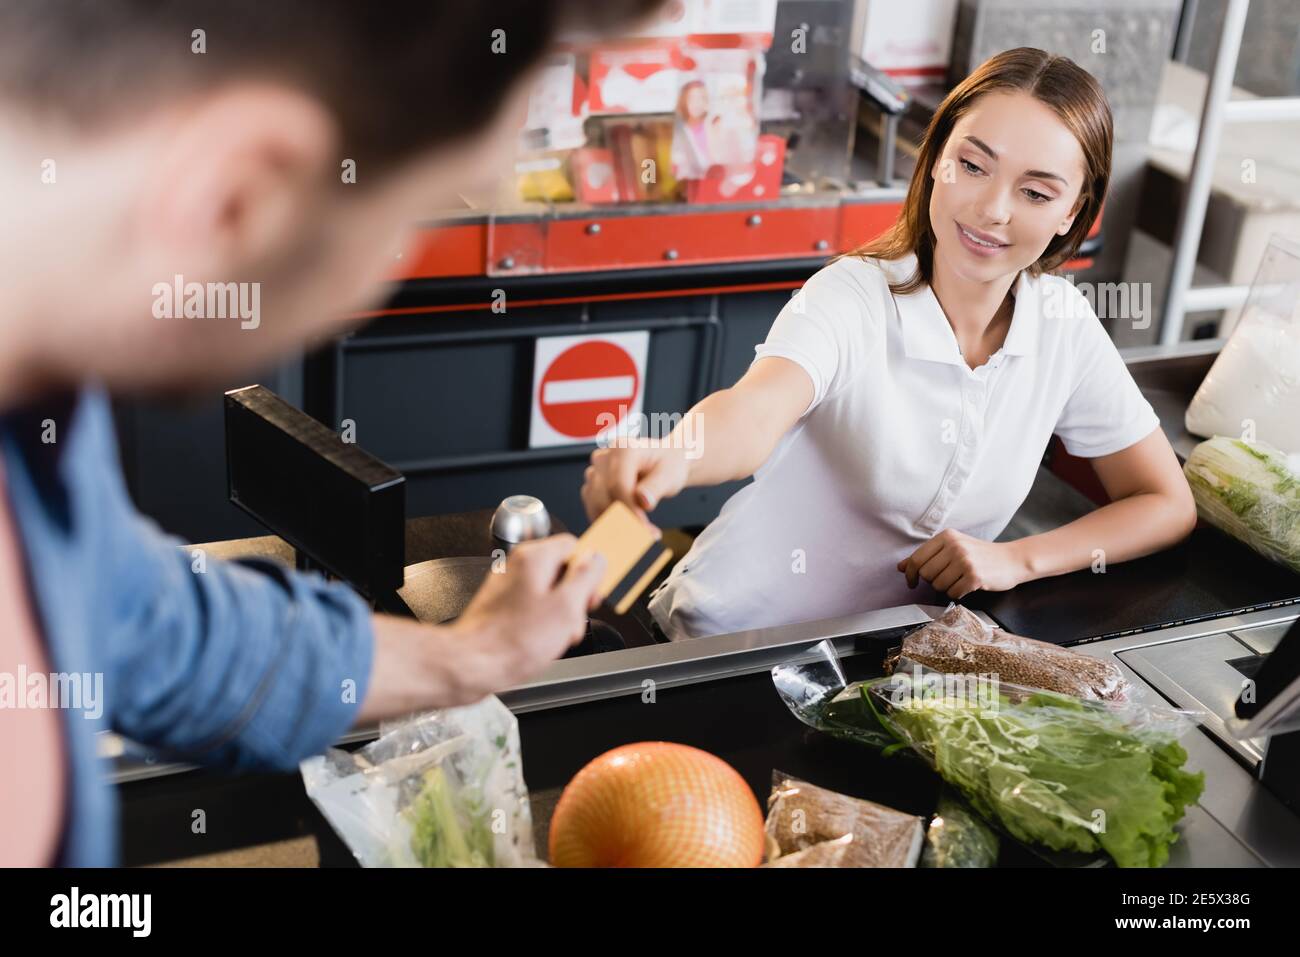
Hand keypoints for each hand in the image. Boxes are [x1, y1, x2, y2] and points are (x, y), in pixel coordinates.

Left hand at [447, 534, 604, 698]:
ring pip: (548, 591)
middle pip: (562, 570)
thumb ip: (586, 577)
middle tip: (573, 619)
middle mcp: (518, 566)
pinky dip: (541, 623)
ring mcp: (508, 586)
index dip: (589, 572)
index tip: (590, 594)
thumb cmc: (512, 640)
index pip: (575, 547)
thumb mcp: (566, 607)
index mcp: (535, 558)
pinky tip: (540, 641)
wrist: (473, 664)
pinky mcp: (501, 606)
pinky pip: (531, 606)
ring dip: (559, 614)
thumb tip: (596, 559)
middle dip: (574, 597)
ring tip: (556, 636)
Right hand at [581, 441, 689, 527]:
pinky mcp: (592, 487)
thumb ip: (656, 486)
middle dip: (625, 521)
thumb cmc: (668, 466)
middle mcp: (604, 457)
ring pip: (595, 505)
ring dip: (616, 526)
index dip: (630, 510)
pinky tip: (629, 531)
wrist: (664, 463)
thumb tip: (643, 501)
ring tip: (642, 536)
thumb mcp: (670, 474)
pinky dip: (609, 524)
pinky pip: (594, 509)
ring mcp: (595, 472)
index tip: (646, 530)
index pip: (618, 484)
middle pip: (604, 496)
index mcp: (623, 448)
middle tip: (648, 537)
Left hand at [897, 529, 1028, 599]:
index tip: (911, 582)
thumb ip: (927, 556)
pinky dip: (957, 594)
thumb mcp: (953, 548)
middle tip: (947, 578)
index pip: (917, 558)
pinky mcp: (974, 576)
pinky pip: (953, 593)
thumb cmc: (980, 555)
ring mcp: (965, 561)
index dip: (910, 574)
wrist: (1012, 559)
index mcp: (947, 536)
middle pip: (925, 574)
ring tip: (959, 580)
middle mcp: (955, 546)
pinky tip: (967, 586)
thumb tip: (901, 567)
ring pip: (938, 585)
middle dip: (932, 581)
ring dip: (946, 588)